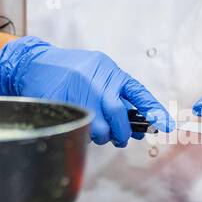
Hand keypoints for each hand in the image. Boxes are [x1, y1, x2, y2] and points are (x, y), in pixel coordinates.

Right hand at [0, 37, 174, 147]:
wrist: (35, 63)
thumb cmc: (71, 70)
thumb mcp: (98, 72)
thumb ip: (117, 94)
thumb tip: (138, 122)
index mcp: (109, 71)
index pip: (137, 93)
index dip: (153, 110)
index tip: (166, 125)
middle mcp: (96, 79)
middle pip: (117, 114)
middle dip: (121, 132)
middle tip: (119, 138)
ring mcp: (78, 90)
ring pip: (99, 126)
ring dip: (101, 136)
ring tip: (97, 131)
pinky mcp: (62, 102)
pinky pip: (80, 127)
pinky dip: (84, 132)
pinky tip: (81, 124)